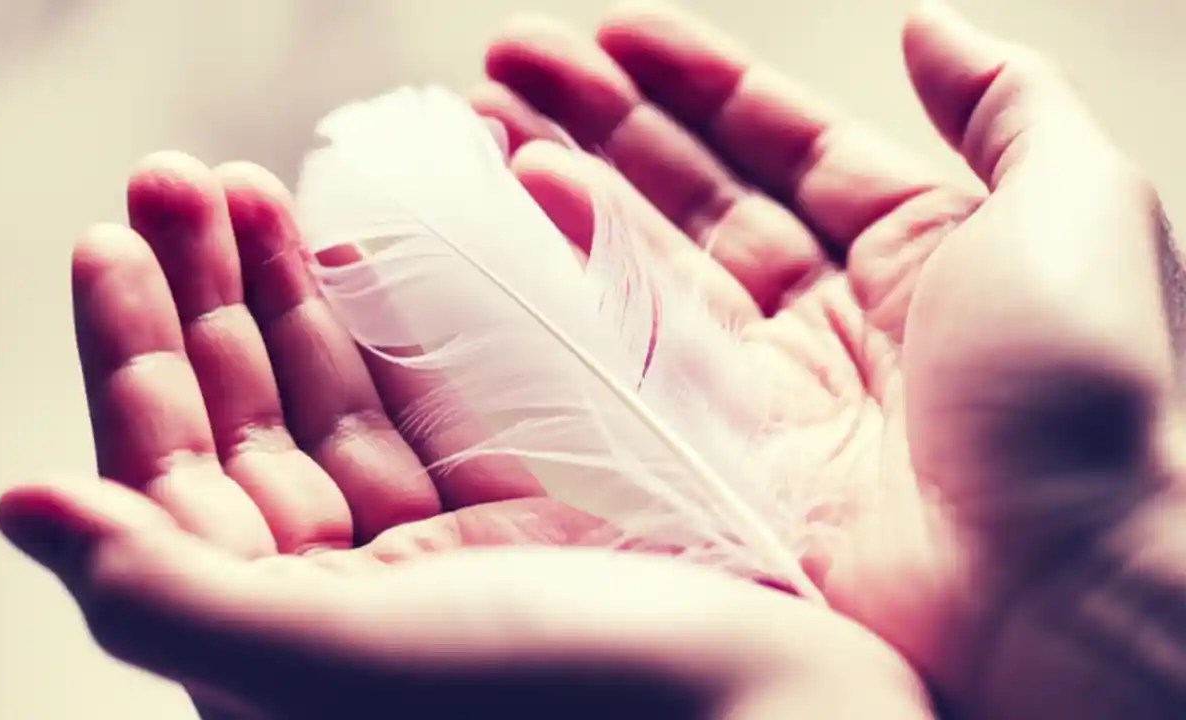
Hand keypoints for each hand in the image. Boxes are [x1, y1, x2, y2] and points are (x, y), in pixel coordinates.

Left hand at [0, 154, 930, 718]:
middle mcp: (346, 610)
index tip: (113, 240)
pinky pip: (432, 406)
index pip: (167, 485)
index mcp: (276, 652)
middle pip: (246, 428)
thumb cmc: (561, 712)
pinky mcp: (521, 520)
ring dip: (289, 296)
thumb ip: (168, 595)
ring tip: (253, 191)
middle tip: (184, 179)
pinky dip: (397, 327)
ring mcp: (436, 560)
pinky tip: (369, 252)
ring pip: (334, 405)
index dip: (132, 358)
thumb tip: (18, 512)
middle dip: (208, 300)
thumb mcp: (334, 665)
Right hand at [477, 2, 1185, 716]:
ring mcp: (776, 392)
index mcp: (923, 246)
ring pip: (654, 268)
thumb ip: (1006, 101)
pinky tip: (529, 202)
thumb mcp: (1078, 203)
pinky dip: (579, 276)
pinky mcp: (727, 460)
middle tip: (517, 65)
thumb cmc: (1085, 391)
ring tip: (494, 120)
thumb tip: (924, 24)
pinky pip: (639, 349)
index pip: (787, 144)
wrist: (1059, 588)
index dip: (700, 83)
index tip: (613, 35)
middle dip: (610, 123)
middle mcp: (839, 316)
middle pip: (701, 199)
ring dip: (576, 188)